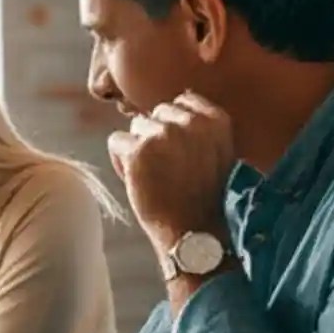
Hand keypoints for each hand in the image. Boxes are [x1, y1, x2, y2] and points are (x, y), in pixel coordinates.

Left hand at [107, 91, 235, 254]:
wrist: (193, 234)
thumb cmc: (203, 198)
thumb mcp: (217, 154)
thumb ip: (200, 127)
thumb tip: (177, 98)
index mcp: (216, 120)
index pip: (182, 102)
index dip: (175, 129)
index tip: (182, 156)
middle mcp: (190, 122)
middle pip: (157, 113)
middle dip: (156, 137)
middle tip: (167, 170)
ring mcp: (163, 134)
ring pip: (136, 127)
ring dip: (138, 150)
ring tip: (154, 178)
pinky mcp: (138, 150)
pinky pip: (116, 142)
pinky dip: (120, 161)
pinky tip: (137, 181)